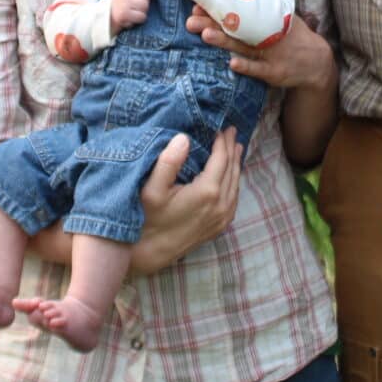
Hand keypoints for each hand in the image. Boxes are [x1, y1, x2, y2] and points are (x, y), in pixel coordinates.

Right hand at [108, 0, 154, 30]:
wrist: (110, 15)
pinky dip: (140, 19)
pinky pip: (142, 16)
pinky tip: (133, 18)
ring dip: (142, 11)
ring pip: (145, 6)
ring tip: (134, 11)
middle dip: (144, 1)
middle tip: (135, 5)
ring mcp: (124, 3)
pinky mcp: (124, 14)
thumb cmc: (125, 1)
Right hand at [131, 127, 240, 272]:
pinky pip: (233, 199)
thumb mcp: (151, 188)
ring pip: (235, 185)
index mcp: (207, 192)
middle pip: (232, 170)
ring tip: (235, 149)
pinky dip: (234, 182)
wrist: (148, 254)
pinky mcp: (219, 226)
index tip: (222, 127)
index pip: (221, 159)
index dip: (223, 141)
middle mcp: (220, 205)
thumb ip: (168, 162)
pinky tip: (230, 176)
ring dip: (235, 165)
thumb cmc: (146, 219)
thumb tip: (184, 138)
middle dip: (232, 149)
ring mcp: (222, 218)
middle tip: (232, 132)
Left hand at [191, 7, 339, 169]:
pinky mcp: (274, 71)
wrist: (316, 62)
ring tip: (205, 35)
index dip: (217, 8)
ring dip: (224, 41)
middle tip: (191, 19)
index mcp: (264, 19)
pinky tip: (233, 64)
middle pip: (235, 27)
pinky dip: (246, 66)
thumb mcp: (284, 15)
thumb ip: (266, 1)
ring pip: (243, 46)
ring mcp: (269, 53)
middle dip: (212, 23)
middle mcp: (265, 34)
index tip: (197, 4)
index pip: (237, 10)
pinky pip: (258, 69)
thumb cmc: (294, 37)